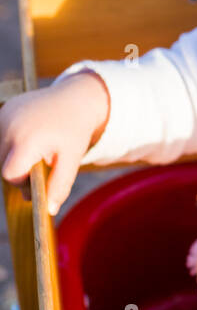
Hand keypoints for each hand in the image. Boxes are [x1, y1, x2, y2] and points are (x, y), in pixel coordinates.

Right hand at [0, 71, 109, 214]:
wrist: (76, 98)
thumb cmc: (74, 131)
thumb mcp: (72, 159)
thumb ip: (60, 185)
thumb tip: (49, 211)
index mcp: (27, 140)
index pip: (10, 174)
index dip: (21, 183)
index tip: (36, 181)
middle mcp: (10, 126)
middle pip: (3, 164)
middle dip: (18, 172)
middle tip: (40, 166)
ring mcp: (4, 115)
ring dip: (13, 157)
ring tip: (35, 151)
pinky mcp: (3, 110)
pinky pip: (1, 137)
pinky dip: (11, 143)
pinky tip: (30, 138)